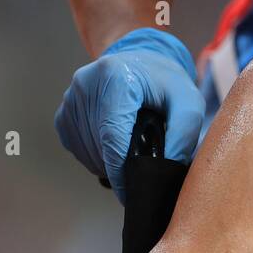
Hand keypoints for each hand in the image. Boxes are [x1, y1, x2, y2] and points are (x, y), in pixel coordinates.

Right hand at [54, 27, 204, 202]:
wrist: (143, 60)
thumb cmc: (168, 84)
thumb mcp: (189, 102)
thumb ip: (184, 134)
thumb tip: (166, 169)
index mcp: (116, 78)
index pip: (112, 136)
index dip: (121, 171)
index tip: (131, 192)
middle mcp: (86, 85)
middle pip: (98, 147)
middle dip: (118, 168)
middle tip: (142, 174)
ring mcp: (70, 99)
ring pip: (86, 151)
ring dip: (107, 164)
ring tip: (132, 156)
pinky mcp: (63, 112)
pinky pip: (77, 147)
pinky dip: (96, 156)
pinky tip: (116, 147)